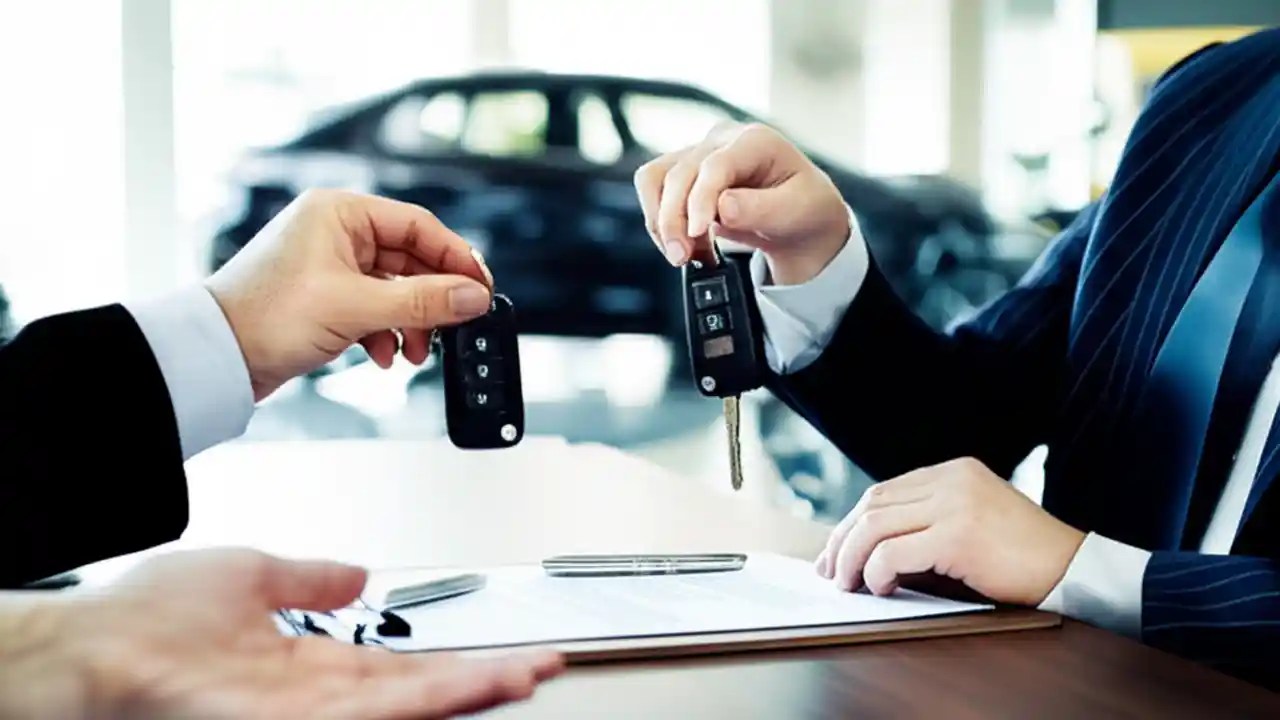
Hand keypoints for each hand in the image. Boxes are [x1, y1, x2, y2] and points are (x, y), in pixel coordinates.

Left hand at [0, 548, 561, 719]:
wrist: (97, 647)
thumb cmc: (148, 616)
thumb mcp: (250, 574)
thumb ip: (308, 577)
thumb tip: (353, 571)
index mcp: (309, 661)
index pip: (400, 661)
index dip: (453, 654)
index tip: (498, 644)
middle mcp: (317, 696)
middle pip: (419, 688)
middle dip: (484, 676)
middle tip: (541, 664)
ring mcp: (309, 715)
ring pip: (410, 704)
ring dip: (472, 690)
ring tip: (524, 674)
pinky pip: (376, 710)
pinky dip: (427, 700)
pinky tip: (466, 688)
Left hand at [205, 189, 495, 399]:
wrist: (216, 357)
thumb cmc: (265, 317)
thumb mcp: (357, 307)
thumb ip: (423, 301)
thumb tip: (474, 297)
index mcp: (339, 212)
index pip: (418, 226)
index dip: (455, 258)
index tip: (480, 288)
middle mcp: (335, 232)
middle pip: (410, 259)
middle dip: (432, 299)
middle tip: (455, 325)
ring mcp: (329, 265)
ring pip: (395, 288)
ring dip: (412, 321)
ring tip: (415, 351)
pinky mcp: (325, 297)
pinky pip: (375, 308)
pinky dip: (387, 332)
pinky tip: (385, 354)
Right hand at [632, 121, 849, 284]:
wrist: (801, 222)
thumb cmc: (805, 210)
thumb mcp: (797, 212)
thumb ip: (761, 209)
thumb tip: (722, 207)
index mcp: (757, 141)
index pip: (715, 165)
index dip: (700, 200)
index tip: (696, 233)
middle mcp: (723, 141)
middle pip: (679, 173)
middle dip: (673, 219)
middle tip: (682, 257)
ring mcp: (700, 155)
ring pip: (656, 178)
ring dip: (660, 221)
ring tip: (684, 254)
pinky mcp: (684, 175)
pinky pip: (655, 192)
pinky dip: (661, 223)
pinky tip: (686, 246)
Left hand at [815, 458, 1085, 605]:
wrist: (1073, 570)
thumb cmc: (1022, 559)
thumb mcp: (970, 525)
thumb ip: (926, 525)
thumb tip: (866, 553)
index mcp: (954, 471)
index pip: (884, 491)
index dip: (852, 523)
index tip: (835, 551)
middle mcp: (952, 479)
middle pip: (872, 504)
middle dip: (842, 540)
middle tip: (830, 572)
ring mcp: (955, 503)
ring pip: (875, 525)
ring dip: (851, 558)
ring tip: (847, 584)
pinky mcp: (958, 534)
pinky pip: (894, 552)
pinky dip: (876, 572)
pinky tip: (879, 588)